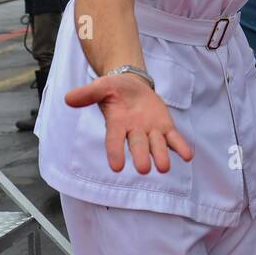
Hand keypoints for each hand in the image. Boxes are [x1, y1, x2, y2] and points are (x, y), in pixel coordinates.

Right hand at [65, 73, 193, 173]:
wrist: (132, 85)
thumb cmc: (114, 89)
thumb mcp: (101, 86)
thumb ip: (87, 94)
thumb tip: (68, 98)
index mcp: (116, 124)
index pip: (114, 140)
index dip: (115, 153)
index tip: (116, 166)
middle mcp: (134, 132)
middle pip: (138, 146)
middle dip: (141, 157)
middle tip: (144, 169)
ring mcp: (150, 131)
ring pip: (156, 145)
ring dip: (161, 156)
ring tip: (164, 167)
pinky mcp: (164, 127)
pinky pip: (173, 139)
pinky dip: (180, 147)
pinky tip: (188, 156)